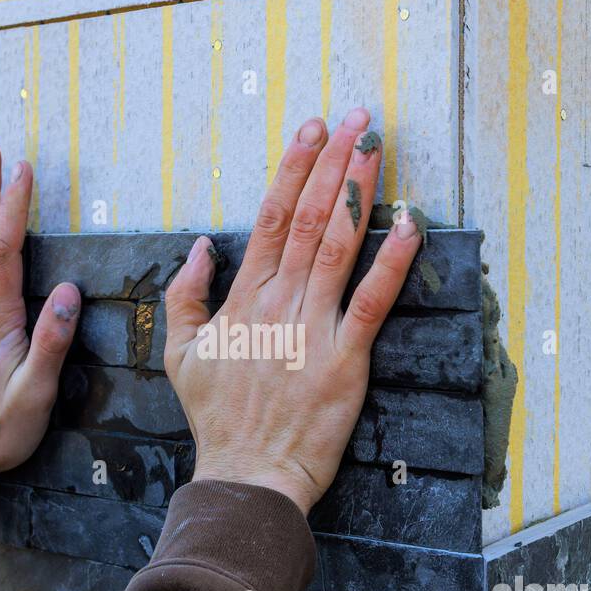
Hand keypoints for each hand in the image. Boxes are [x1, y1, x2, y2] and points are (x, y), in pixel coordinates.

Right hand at [163, 108, 422, 514]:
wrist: (247, 472)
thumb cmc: (218, 417)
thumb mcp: (179, 354)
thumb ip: (184, 297)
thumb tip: (200, 248)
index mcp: (243, 298)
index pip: (272, 218)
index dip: (294, 169)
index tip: (312, 130)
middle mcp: (279, 302)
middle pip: (311, 218)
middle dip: (334, 162)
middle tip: (356, 118)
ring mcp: (314, 329)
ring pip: (339, 246)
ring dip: (360, 192)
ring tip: (376, 147)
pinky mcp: (346, 360)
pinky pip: (372, 303)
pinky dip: (392, 264)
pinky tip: (411, 226)